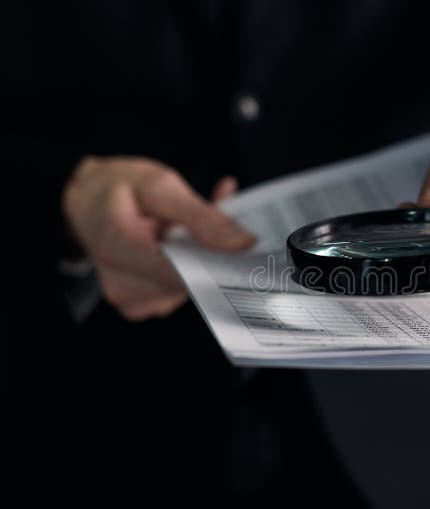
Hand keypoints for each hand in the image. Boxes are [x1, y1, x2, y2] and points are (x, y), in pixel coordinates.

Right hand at [62, 157, 254, 320]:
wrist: (86, 202)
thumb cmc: (117, 188)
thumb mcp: (160, 185)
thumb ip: (202, 216)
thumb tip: (242, 244)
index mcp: (119, 248)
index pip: (185, 273)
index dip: (221, 262)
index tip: (246, 249)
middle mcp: (123, 284)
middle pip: (192, 281)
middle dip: (210, 252)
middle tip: (213, 220)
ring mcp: (133, 299)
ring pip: (191, 286)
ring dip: (201, 258)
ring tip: (186, 228)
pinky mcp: (144, 304)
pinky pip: (182, 289)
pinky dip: (191, 266)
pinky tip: (182, 244)